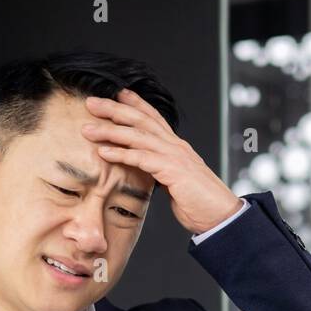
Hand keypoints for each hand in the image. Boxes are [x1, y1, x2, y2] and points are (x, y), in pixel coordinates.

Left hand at [81, 88, 242, 234]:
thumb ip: (164, 172)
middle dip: (115, 109)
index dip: (136, 104)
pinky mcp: (172, 171)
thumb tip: (151, 172)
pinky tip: (104, 152)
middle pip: (141, 120)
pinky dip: (121, 154)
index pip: (154, 119)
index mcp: (177, 147)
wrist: (221, 217)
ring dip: (110, 131)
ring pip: (138, 136)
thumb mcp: (178, 183)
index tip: (118, 94)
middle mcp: (176, 146)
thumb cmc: (201, 204)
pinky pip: (141, 159)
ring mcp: (175, 157)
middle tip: (91, 103)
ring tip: (88, 129)